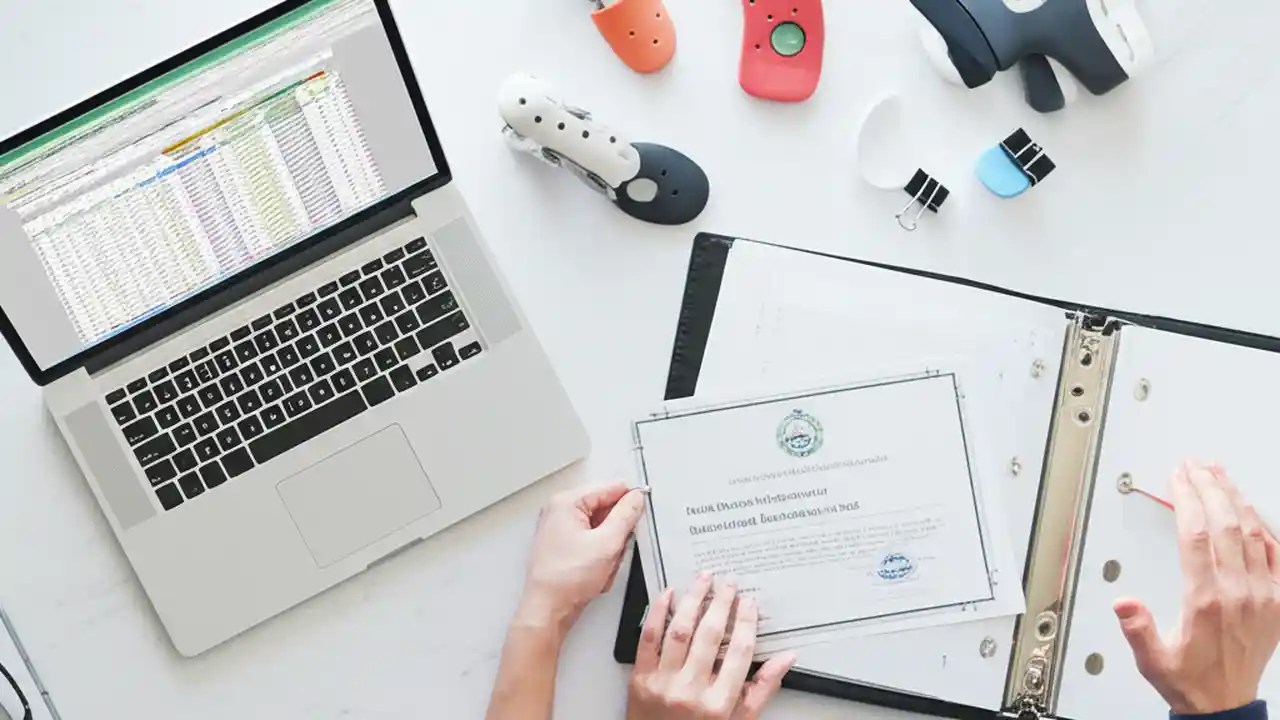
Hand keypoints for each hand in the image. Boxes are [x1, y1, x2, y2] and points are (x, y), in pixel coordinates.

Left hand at [516, 483, 646, 635]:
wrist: (547, 610)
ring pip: (602, 532)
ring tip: (602, 567)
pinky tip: (596, 574)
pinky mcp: (565, 549)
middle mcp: (560, 512)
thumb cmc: (565, 579)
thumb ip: (626, 516)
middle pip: (606, 511)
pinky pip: (594, 546)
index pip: (609, 488)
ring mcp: (561, 531)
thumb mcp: (607, 543)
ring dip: (610, 550)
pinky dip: (601, 560)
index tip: (641, 513)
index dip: (629, 501)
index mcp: (567, 503)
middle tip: (614, 551)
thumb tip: (636, 499)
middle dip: (616, 534)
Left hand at [628, 574, 795, 719]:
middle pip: (710, 636)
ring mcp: (662, 683)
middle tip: (730, 582)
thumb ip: (762, 689)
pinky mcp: (640, 679)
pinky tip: (668, 595)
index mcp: (719, 704)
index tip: (749, 603)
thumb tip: (787, 658)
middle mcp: (690, 692)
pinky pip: (647, 638)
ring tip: (703, 579)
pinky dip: (657, 613)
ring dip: (693, 600)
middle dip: (722, 603)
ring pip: (679, 631)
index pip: (739, 653)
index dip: (746, 623)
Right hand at [1114, 461, 1279, 713]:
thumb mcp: (1152, 659)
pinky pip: (1275, 551)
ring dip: (1236, 498)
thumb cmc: (1190, 678)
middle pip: (1227, 525)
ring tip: (1220, 474)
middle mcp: (1240, 593)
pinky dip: (1264, 525)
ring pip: (1255, 532)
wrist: (1226, 704)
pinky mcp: (1277, 599)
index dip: (1186, 499)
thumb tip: (1123, 604)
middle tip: (1195, 465)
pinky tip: (1252, 509)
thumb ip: (1137, 629)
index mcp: (1206, 602)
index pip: (1197, 535)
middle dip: (1209, 487)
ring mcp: (1264, 594)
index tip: (1178, 478)